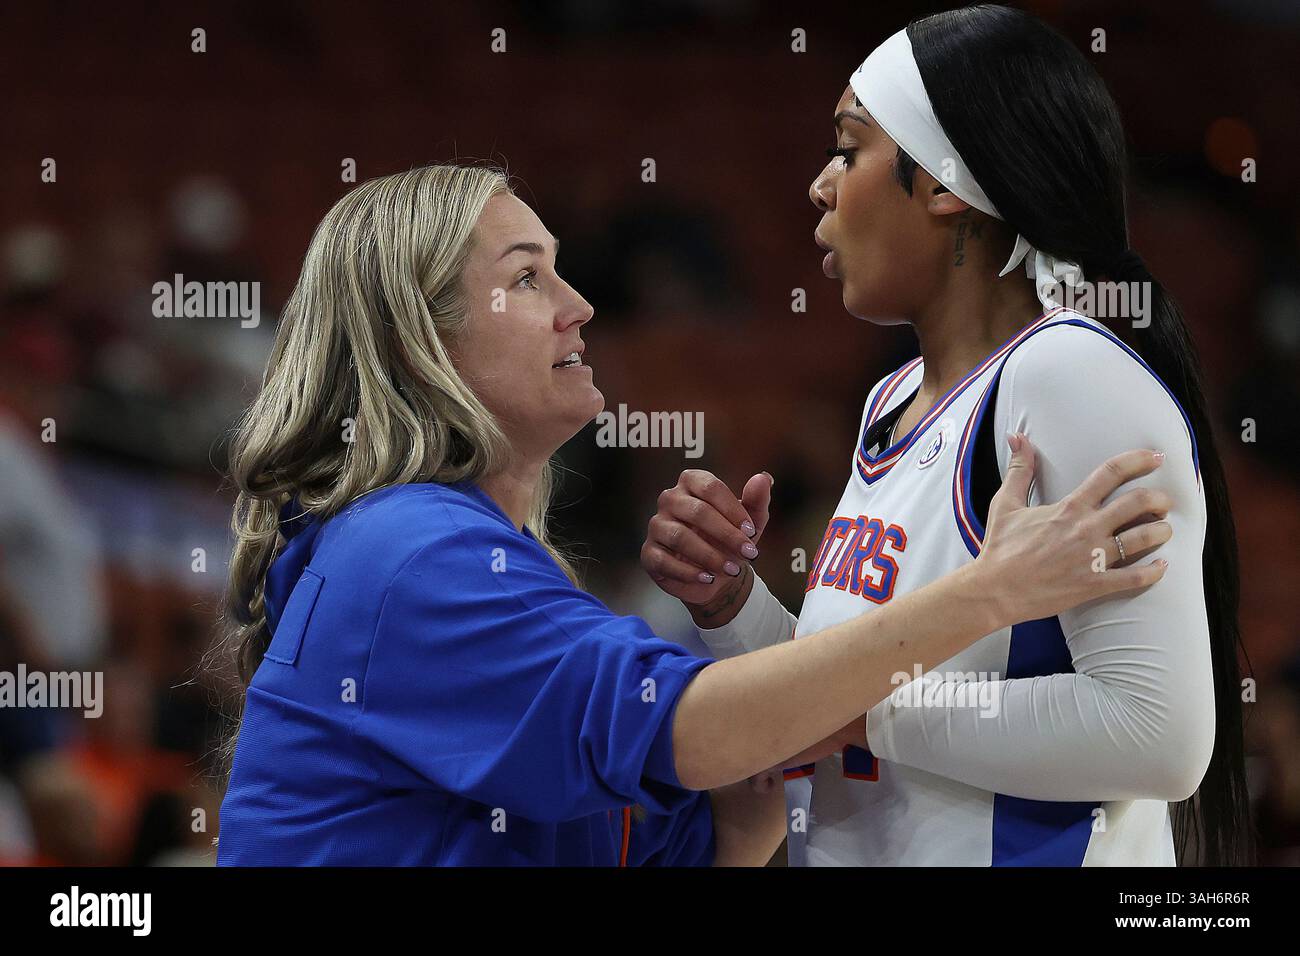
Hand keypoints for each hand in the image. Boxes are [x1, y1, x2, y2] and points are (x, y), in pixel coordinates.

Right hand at [641, 469, 773, 614]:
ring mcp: (657, 526)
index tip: (751, 530)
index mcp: (692, 483)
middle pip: (697, 511)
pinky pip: (664, 561)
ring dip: (710, 556)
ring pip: (680, 537)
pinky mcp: (649, 553)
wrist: (714, 574)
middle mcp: (670, 499)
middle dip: (727, 535)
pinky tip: (708, 578)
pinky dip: (688, 572)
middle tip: (749, 554)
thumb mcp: (749, 522)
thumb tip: (764, 478)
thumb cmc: (729, 540)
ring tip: (731, 569)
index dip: (733, 509)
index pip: (710, 487)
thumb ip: (757, 500)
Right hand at [975, 433, 1171, 625]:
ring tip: (1164, 529)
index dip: (1138, 461)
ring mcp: (1093, 558)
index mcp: (1069, 507)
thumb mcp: (1005, 503)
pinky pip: (1135, 578)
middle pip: (1138, 503)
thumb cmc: (1000, 547)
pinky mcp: (1094, 584)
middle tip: (1164, 501)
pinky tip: (1162, 566)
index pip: (1110, 473)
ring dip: (1161, 531)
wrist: (994, 590)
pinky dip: (1154, 571)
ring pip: (1143, 539)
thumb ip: (1020, 470)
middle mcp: (1086, 529)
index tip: (1155, 458)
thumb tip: (1017, 437)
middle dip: (1159, 498)